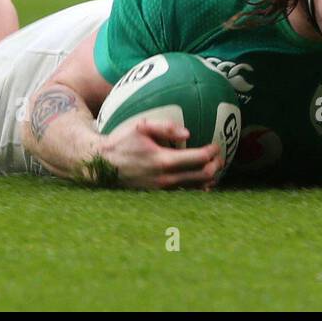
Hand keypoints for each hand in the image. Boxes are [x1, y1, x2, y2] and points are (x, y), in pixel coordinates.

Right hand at [94, 118, 223, 190]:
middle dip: (216, 166)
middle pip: (202, 176)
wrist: (101, 164)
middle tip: (220, 157)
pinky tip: (200, 182)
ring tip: (214, 169)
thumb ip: (164, 126)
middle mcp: (165, 178)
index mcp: (163, 160)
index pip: (198, 159)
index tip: (216, 145)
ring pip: (194, 188)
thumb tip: (187, 133)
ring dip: (208, 179)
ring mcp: (161, 189)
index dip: (212, 152)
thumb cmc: (121, 141)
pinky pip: (183, 193)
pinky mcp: (157, 194)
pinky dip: (196, 188)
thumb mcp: (140, 126)